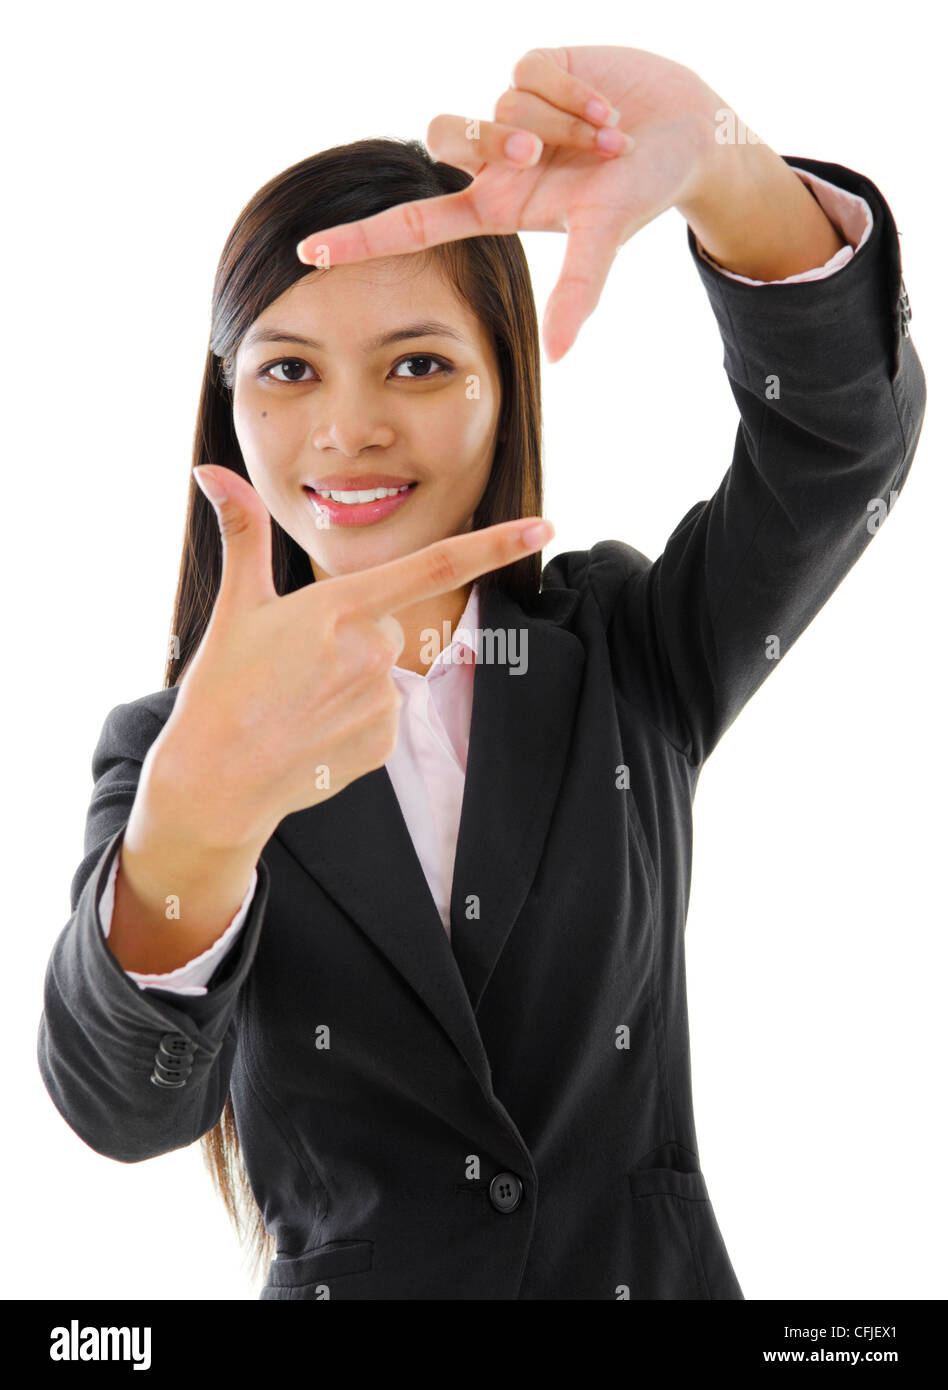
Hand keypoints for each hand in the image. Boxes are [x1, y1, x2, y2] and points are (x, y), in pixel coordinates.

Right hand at [149, 466, 552, 848]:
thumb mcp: (237, 605)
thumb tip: (212, 471)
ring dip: (351, 680)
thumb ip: (243, 533)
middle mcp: (374, 651)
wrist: (218, 779)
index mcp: (342, 608)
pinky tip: (313, 731)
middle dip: (352, 636)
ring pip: (384, 672)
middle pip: (386, 625)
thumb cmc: (222, 687)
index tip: (544, 527)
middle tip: (296, 666)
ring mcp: (384, 701)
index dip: (496, 545)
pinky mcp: (387, 742)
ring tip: (298, 703)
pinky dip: (354, 719)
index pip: (435, 565)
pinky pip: (383, 715)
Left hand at [297, 47, 726, 360]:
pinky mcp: (539, 67)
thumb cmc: (643, 194)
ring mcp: (514, 112)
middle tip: (537, 155)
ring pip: (495, 103)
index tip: (308, 254)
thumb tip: (558, 355)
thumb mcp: (606, 240)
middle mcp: (497, 160)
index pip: (413, 224)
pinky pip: (528, 71)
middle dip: (488, 142)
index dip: (362, 239)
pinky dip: (572, 94)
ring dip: (554, 123)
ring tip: (606, 141)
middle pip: (443, 137)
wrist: (690, 136)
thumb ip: (578, 292)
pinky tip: (607, 111)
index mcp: (497, 207)